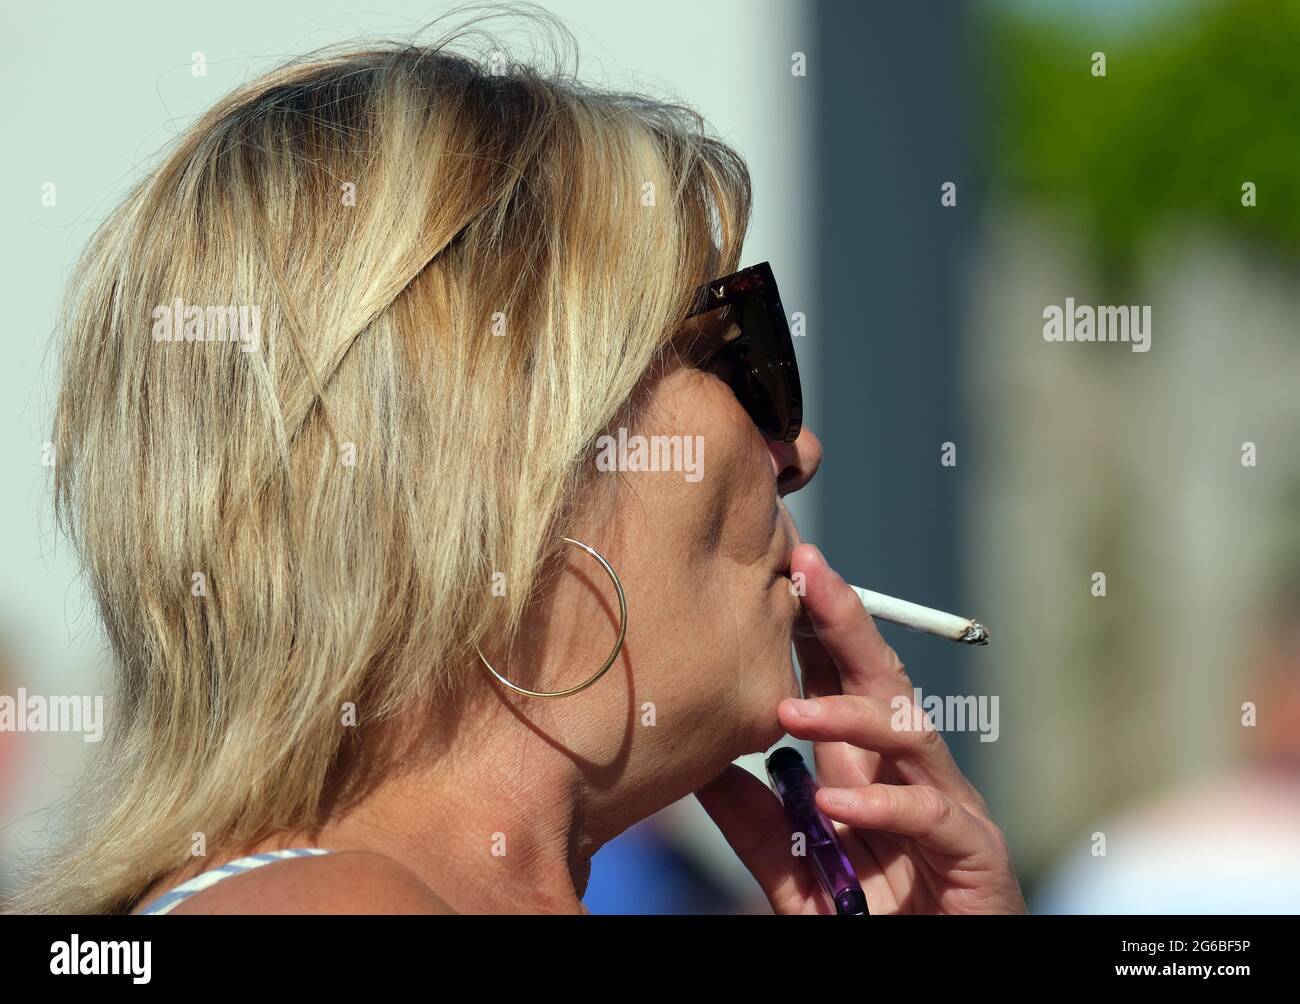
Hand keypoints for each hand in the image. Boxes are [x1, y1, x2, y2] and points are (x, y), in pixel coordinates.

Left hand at [695, 543, 1026, 913]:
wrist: (939, 973)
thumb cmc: (873, 921)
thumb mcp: (795, 869)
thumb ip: (756, 823)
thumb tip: (701, 766)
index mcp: (868, 768)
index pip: (842, 679)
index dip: (814, 624)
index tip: (776, 571)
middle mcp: (909, 774)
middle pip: (881, 681)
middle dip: (845, 621)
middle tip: (806, 568)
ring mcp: (948, 809)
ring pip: (908, 736)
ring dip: (850, 714)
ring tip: (787, 709)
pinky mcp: (974, 855)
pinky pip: (929, 818)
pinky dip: (882, 806)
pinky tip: (833, 800)